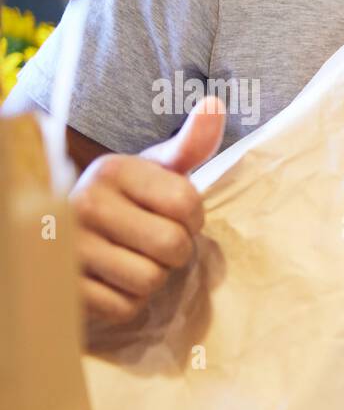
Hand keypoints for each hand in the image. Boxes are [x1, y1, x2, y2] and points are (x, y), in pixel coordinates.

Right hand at [71, 97, 224, 327]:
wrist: (62, 235)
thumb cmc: (126, 202)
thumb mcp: (156, 170)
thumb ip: (190, 145)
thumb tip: (215, 103)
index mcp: (113, 170)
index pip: (188, 204)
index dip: (192, 218)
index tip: (171, 214)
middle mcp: (84, 203)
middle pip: (172, 247)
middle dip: (174, 251)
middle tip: (151, 242)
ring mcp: (67, 246)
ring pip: (149, 280)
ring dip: (151, 278)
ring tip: (130, 259)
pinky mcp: (63, 286)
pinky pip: (124, 306)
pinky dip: (127, 301)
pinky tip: (111, 280)